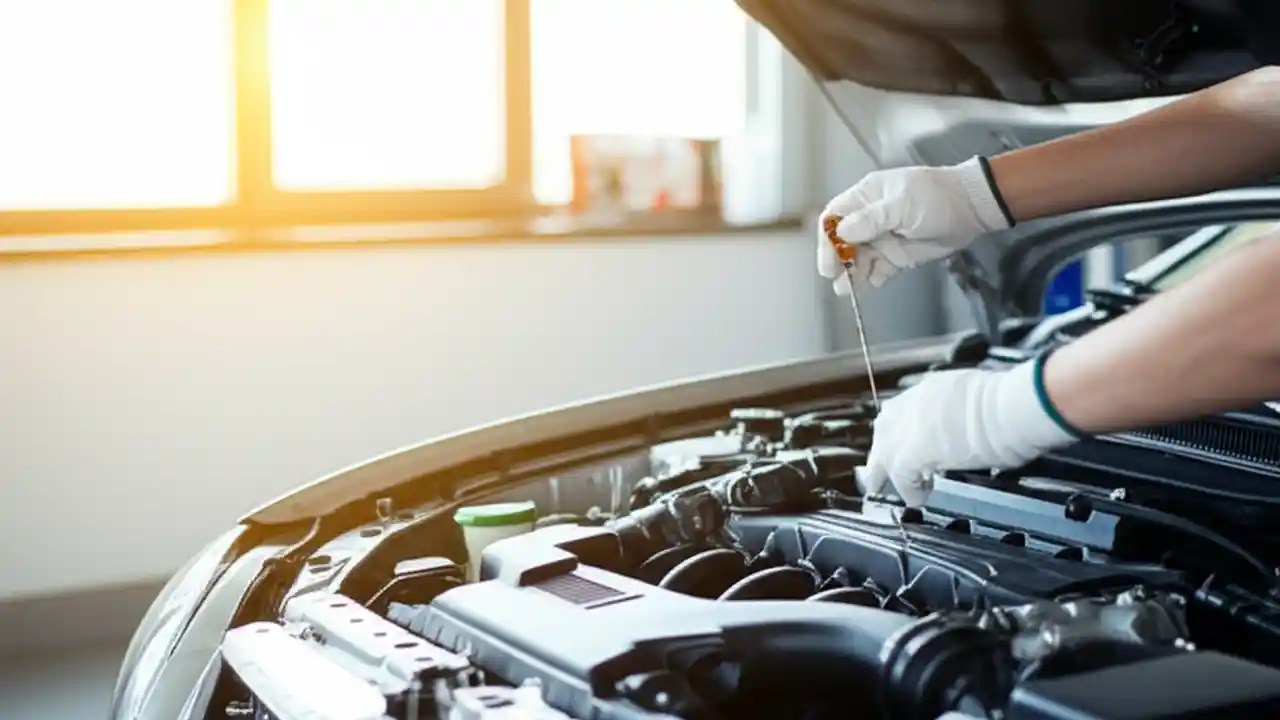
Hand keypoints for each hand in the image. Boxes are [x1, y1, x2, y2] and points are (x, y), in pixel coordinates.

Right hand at [817, 157, 1011, 295]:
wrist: (970, 209)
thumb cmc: (935, 197)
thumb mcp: (902, 204)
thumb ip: (872, 219)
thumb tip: (842, 232)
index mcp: (866, 198)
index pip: (835, 217)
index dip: (827, 238)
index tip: (829, 257)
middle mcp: (869, 219)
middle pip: (842, 242)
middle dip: (837, 259)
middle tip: (836, 277)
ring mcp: (882, 239)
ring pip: (857, 259)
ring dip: (851, 273)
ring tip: (848, 289)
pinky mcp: (896, 256)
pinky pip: (876, 270)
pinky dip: (871, 278)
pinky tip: (871, 283)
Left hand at [860, 360, 1078, 505]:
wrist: (1018, 406)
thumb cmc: (1018, 405)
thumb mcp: (985, 400)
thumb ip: (967, 413)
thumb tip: (973, 431)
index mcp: (937, 387)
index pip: (905, 407)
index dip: (899, 428)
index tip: (900, 442)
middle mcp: (920, 400)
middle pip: (886, 426)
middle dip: (882, 448)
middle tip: (879, 470)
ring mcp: (914, 424)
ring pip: (885, 449)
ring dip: (885, 471)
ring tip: (884, 489)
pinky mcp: (915, 449)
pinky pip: (900, 473)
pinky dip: (907, 488)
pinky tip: (917, 498)